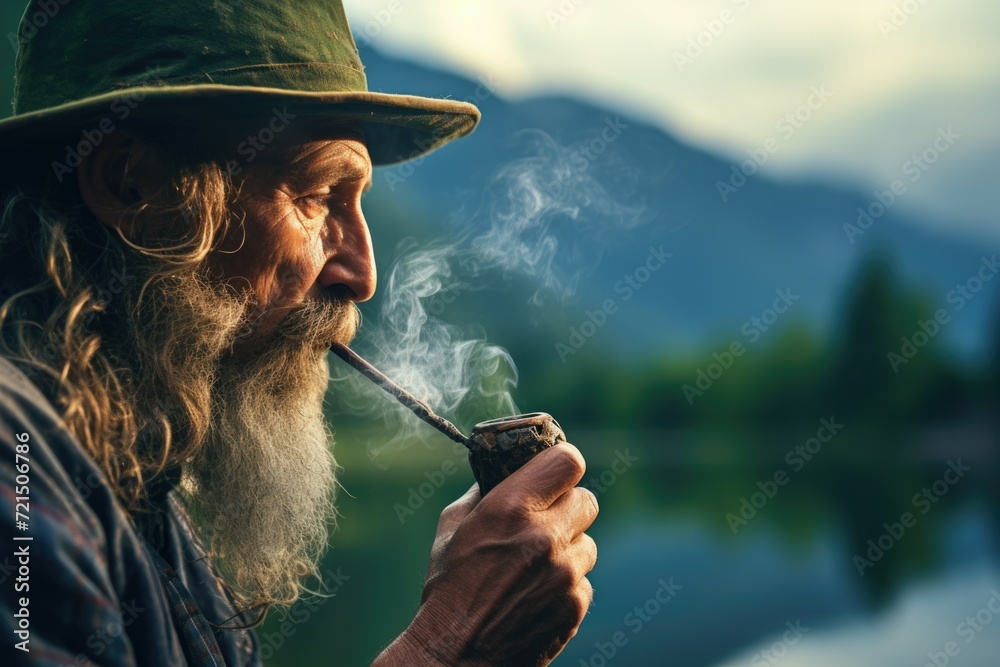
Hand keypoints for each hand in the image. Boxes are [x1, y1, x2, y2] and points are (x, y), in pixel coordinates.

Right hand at [377, 443, 598, 665]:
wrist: (456, 656)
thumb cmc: (447, 589)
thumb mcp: (452, 528)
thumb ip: (482, 493)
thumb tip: (500, 470)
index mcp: (510, 508)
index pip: (568, 461)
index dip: (563, 463)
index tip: (554, 473)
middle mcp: (544, 535)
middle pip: (586, 500)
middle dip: (567, 509)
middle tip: (545, 522)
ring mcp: (565, 573)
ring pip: (588, 544)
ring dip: (568, 550)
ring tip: (534, 568)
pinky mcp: (576, 605)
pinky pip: (585, 581)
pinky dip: (567, 585)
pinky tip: (537, 596)